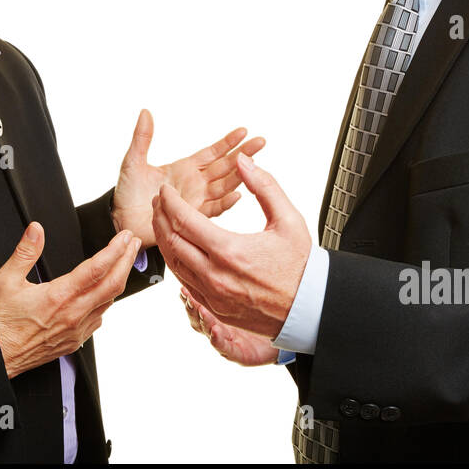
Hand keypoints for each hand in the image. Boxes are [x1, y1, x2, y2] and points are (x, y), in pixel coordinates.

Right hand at [0, 221, 140, 378]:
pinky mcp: (76, 340)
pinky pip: (99, 318)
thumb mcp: (6, 280)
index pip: (97, 268)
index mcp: (59, 296)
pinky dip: (106, 301)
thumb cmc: (1, 321)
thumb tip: (36, 230)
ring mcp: (77, 329)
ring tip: (123, 262)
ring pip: (109, 302)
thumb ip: (25, 252)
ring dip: (119, 279)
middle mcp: (73, 314)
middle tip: (133, 244)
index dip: (115, 249)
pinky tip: (104, 292)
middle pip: (113, 284)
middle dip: (127, 260)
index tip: (124, 237)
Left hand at [112, 109, 265, 248]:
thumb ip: (142, 139)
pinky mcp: (193, 218)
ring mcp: (196, 201)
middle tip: (261, 142)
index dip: (228, 142)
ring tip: (252, 164)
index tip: (244, 130)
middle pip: (225, 166)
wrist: (121, 222)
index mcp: (184, 168)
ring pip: (223, 186)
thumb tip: (146, 112)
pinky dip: (225, 202)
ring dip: (238, 175)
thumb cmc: (127, 193)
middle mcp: (195, 184)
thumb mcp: (133, 162)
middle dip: (242, 154)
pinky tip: (237, 193)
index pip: (212, 152)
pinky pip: (212, 210)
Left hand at [153, 153, 310, 337]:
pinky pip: (185, 282)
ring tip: (163, 221)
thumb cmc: (301, 265)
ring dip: (164, 239)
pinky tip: (178, 248)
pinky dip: (177, 262)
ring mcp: (213, 295)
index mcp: (230, 251)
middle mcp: (215, 276)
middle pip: (172, 241)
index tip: (166, 190)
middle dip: (160, 217)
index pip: (184, 221)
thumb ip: (264, 186)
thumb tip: (244, 161)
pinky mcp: (214, 308)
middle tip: (158, 201)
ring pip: (174, 264)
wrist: (310, 307)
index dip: (170, 202)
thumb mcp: (288, 219)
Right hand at [180, 287, 277, 366]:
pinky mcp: (238, 354)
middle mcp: (219, 328)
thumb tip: (224, 263)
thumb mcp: (248, 296)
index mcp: (219, 314)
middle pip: (198, 319)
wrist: (280, 340)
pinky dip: (218, 341)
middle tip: (188, 296)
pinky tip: (214, 332)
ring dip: (203, 321)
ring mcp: (227, 341)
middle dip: (192, 307)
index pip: (199, 304)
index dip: (189, 297)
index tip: (183, 287)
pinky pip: (226, 349)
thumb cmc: (263, 318)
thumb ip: (232, 283)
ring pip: (209, 332)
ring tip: (200, 310)